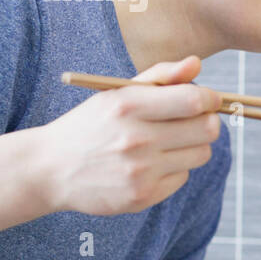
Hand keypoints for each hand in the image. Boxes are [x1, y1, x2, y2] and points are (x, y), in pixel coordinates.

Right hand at [35, 55, 222, 214]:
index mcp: (128, 106)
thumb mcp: (117, 93)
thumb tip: (196, 63)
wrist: (50, 169)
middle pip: (207, 129)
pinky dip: (175, 168)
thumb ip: (160, 76)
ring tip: (169, 141)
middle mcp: (135, 139)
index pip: (194, 101)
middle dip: (207, 121)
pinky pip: (183, 177)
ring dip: (193, 145)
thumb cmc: (91, 125)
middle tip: (194, 120)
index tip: (208, 99)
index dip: (210, 98)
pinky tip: (151, 164)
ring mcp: (140, 171)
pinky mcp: (142, 196)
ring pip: (201, 154)